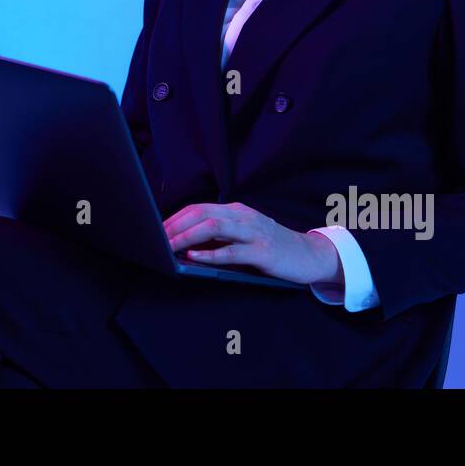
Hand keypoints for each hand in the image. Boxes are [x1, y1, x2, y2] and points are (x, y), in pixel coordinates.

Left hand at [164, 201, 341, 286]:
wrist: (308, 255)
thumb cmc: (271, 247)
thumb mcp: (244, 234)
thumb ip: (220, 235)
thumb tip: (184, 243)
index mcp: (236, 211)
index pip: (198, 208)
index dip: (175, 218)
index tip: (156, 229)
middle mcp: (243, 216)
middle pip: (202, 213)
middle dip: (175, 225)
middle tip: (156, 238)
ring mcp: (254, 232)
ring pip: (214, 227)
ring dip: (187, 237)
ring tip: (169, 246)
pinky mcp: (262, 251)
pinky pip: (232, 251)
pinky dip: (210, 254)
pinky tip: (194, 257)